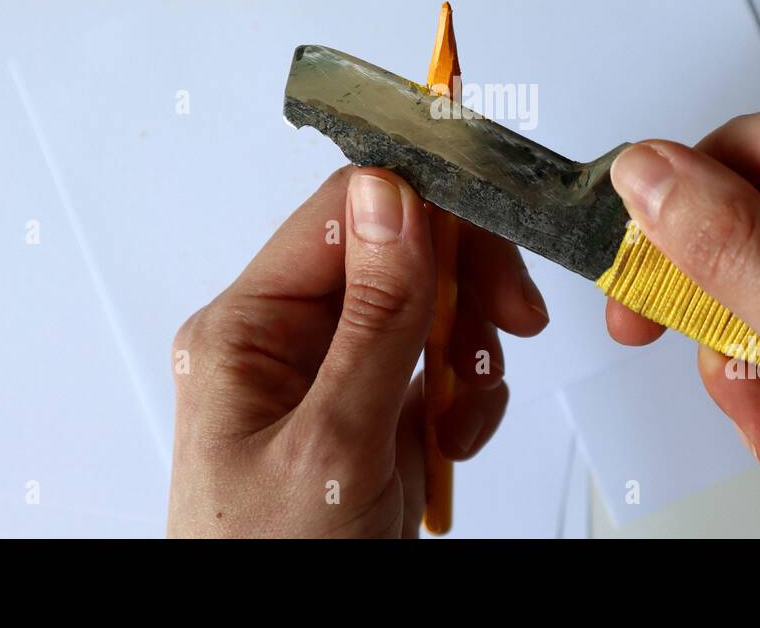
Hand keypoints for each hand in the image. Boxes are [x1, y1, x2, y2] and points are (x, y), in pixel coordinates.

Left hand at [167, 166, 547, 537]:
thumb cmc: (269, 564)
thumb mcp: (332, 443)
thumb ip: (372, 318)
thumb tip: (392, 194)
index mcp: (247, 327)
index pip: (343, 213)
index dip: (424, 210)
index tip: (493, 235)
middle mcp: (283, 340)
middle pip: (393, 255)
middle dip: (460, 288)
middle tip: (511, 322)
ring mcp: (326, 377)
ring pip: (422, 310)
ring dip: (466, 353)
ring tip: (464, 416)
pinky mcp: (363, 414)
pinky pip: (429, 368)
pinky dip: (461, 396)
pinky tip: (454, 441)